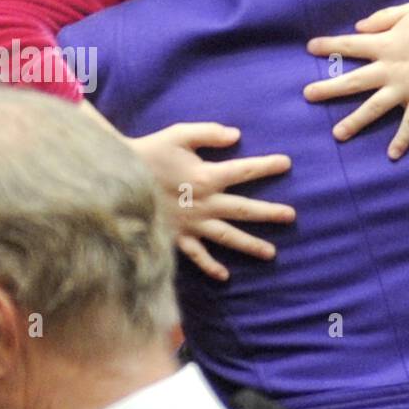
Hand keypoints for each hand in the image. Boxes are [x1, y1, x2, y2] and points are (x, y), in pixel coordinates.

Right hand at [129, 123, 293, 281]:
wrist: (116, 177)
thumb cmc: (149, 152)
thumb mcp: (179, 134)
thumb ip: (209, 132)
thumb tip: (237, 134)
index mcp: (207, 176)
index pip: (245, 171)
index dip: (267, 166)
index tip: (287, 163)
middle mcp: (205, 203)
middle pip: (244, 209)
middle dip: (269, 213)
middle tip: (292, 216)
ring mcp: (192, 223)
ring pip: (227, 236)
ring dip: (250, 244)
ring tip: (271, 253)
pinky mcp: (177, 236)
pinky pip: (196, 255)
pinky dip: (210, 266)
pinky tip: (225, 275)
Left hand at [304, 3, 408, 159]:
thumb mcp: (407, 10)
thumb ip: (380, 19)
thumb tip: (357, 27)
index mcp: (385, 44)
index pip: (350, 45)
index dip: (329, 46)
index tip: (309, 48)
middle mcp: (390, 69)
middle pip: (353, 80)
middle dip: (329, 88)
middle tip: (307, 95)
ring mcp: (406, 88)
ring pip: (374, 107)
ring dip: (355, 121)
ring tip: (337, 134)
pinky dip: (402, 140)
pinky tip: (392, 156)